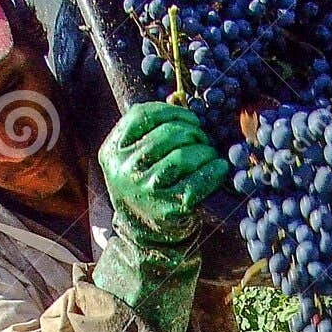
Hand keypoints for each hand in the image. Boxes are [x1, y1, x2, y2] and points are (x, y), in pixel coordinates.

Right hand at [99, 102, 229, 241]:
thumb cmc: (145, 185)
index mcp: (112, 152)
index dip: (172, 112)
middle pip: (167, 134)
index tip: (190, 119)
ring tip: (210, 153)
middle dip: (193, 132)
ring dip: (204, 150)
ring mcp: (145, 190)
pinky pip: (197, 182)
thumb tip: (178, 98)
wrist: (144, 233)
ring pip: (182, 156)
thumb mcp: (134, 157)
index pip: (142, 116)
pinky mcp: (168, 208)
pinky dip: (213, 171)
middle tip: (204, 138)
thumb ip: (149, 128)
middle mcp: (124, 170)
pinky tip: (219, 168)